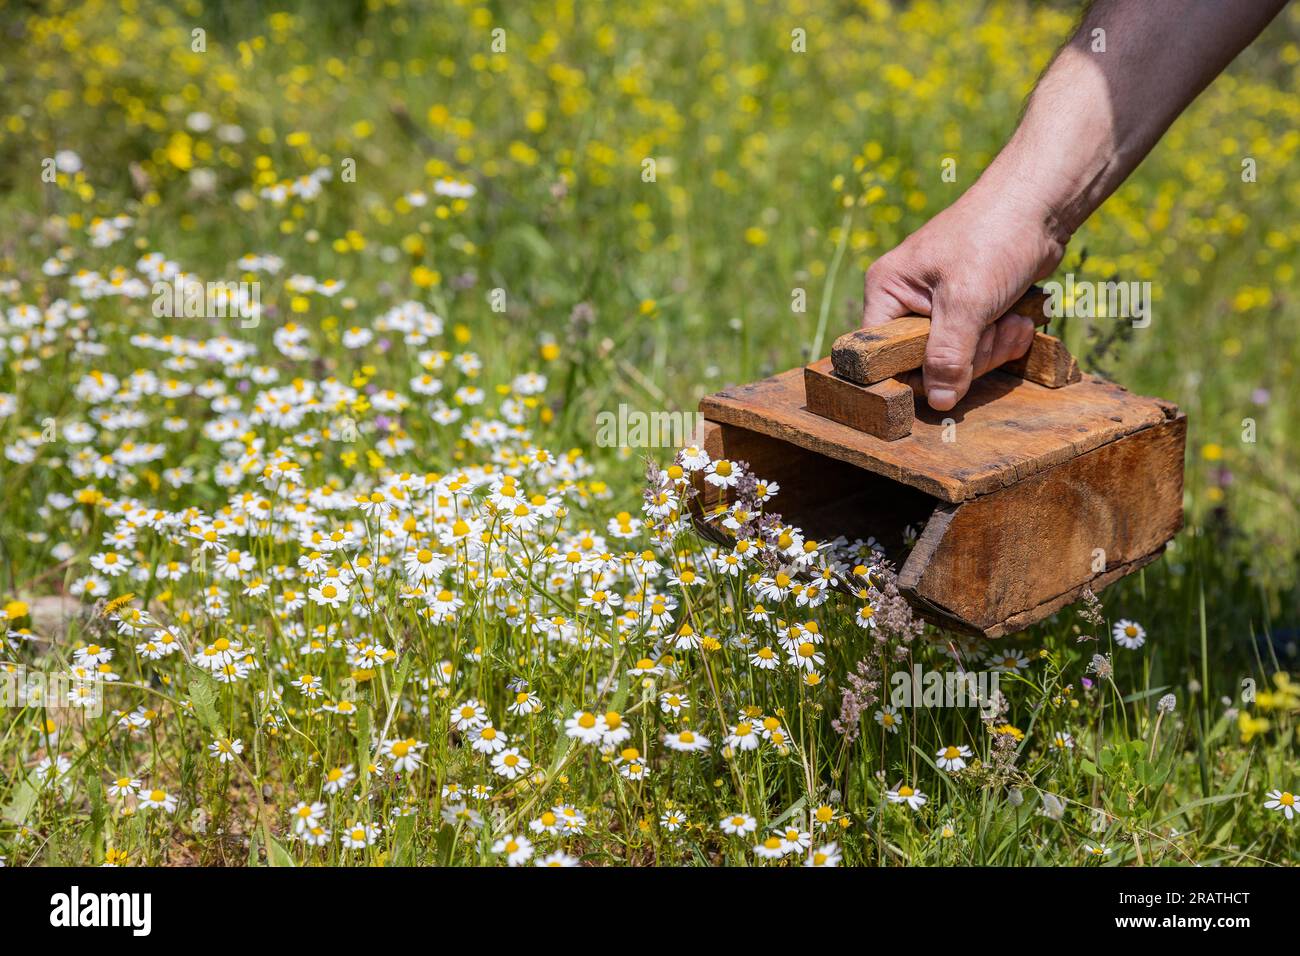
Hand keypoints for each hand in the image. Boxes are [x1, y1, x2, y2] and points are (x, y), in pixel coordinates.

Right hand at [861, 183, 1066, 410]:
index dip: (914, 374)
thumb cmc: (994, 238)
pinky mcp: (970, 310)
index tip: (948, 376)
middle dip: (967, 357)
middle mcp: (906, 300)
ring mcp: (939, 306)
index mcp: (887, 291)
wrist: (1041, 205)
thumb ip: (947, 356)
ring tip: (1011, 321)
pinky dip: (1002, 339)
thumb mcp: (966, 302)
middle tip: (992, 332)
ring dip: (990, 348)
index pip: (883, 355)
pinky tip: (1019, 320)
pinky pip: (978, 346)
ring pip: (956, 359)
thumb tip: (937, 403)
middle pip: (923, 363)